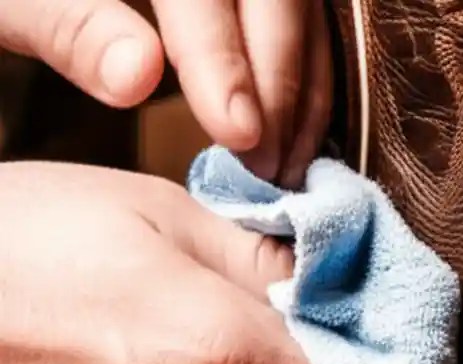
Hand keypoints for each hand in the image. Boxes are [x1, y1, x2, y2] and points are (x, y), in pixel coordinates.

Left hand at [0, 0, 331, 186]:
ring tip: (285, 164)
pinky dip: (309, 80)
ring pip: (306, 14)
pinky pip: (310, 25)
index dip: (226, 62)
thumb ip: (73, 27)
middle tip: (266, 167)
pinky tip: (295, 132)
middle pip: (279, 1)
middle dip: (280, 88)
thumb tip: (138, 79)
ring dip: (304, 93)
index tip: (238, 136)